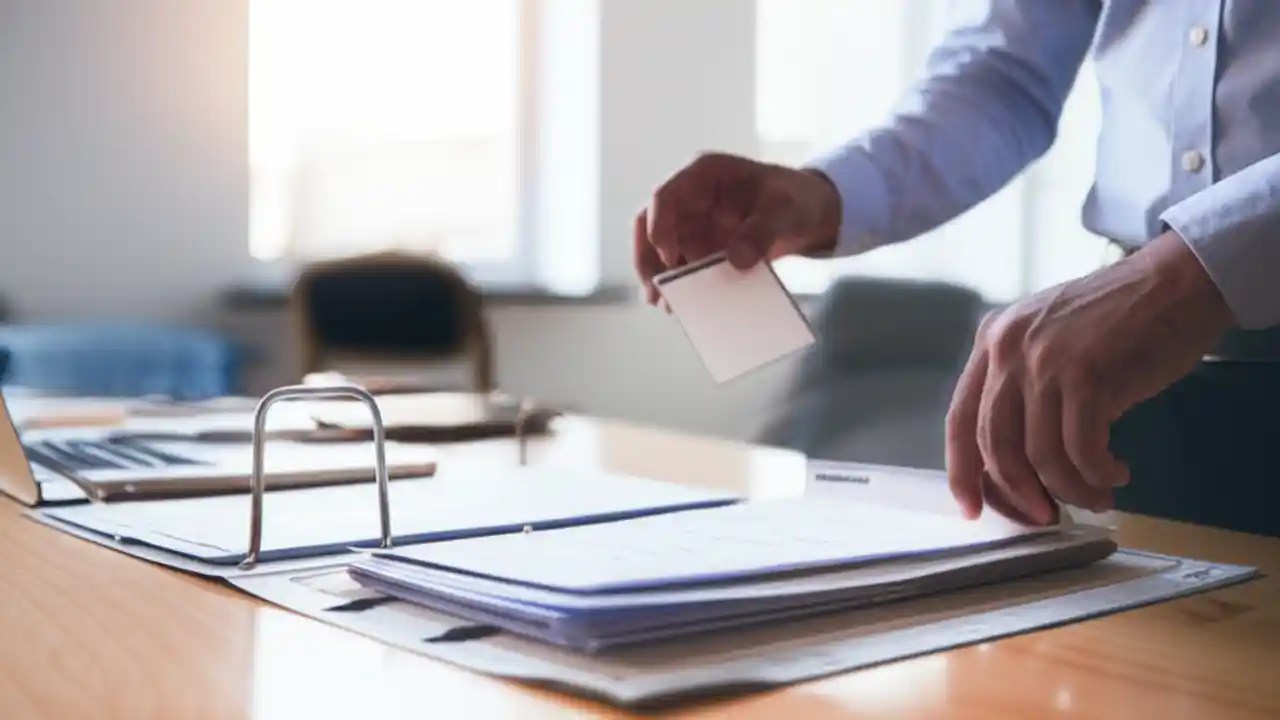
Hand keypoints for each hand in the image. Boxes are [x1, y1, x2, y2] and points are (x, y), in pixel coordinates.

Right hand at [634, 153, 841, 304]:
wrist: (811, 216)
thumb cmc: (797, 199)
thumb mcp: (786, 210)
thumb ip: (762, 231)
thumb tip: (735, 261)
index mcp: (703, 175)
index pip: (665, 196)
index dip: (658, 226)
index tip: (668, 256)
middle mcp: (690, 199)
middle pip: (649, 226)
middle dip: (648, 260)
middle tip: (656, 292)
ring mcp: (694, 225)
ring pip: (660, 251)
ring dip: (660, 279)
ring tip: (669, 307)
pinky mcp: (702, 250)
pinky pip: (683, 269)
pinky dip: (682, 287)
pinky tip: (686, 308)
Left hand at [946, 230, 1232, 524]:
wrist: (1176, 282)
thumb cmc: (1118, 321)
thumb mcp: (1049, 341)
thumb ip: (1023, 388)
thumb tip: (1015, 467)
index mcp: (992, 341)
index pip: (960, 418)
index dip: (962, 471)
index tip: (970, 508)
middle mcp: (1008, 349)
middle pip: (995, 444)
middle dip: (1018, 493)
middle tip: (1045, 517)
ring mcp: (1046, 360)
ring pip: (1039, 454)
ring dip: (1069, 489)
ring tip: (1097, 497)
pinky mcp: (1087, 375)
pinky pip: (1081, 449)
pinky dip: (1097, 473)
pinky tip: (1117, 473)